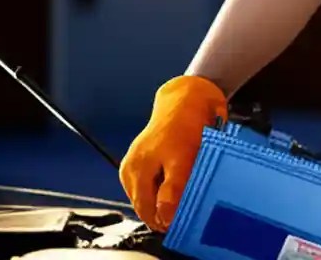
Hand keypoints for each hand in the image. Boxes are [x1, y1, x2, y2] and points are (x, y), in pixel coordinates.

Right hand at [118, 75, 226, 230]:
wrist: (183, 100)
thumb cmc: (191, 126)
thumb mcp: (190, 158)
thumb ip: (175, 188)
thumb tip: (165, 216)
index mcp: (147, 165)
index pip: (153, 207)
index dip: (169, 219)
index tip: (184, 220)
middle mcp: (134, 166)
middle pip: (145, 206)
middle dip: (163, 213)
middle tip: (185, 210)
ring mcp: (131, 164)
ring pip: (143, 200)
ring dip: (158, 204)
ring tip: (178, 194)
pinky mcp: (129, 165)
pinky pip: (140, 190)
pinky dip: (152, 193)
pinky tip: (167, 184)